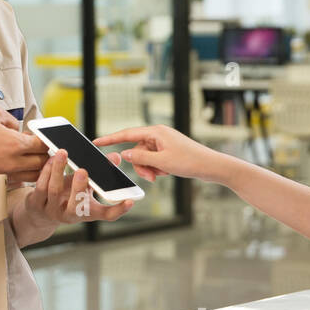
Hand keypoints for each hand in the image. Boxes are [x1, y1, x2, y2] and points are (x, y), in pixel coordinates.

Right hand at [0, 105, 48, 189]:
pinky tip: (18, 163)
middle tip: (39, 145)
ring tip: (31, 156)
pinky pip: (21, 180)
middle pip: (42, 162)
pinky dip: (24, 173)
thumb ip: (11, 119)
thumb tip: (17, 127)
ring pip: (34, 175)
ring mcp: (7, 172)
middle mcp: (14, 161)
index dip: (46, 139)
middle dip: (43, 153)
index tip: (43, 135)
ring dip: (37, 166)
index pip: (43, 145)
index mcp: (15, 144)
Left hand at [21, 149, 135, 226]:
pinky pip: (41, 186)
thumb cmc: (68, 195)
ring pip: (55, 191)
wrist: (39, 212)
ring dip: (59, 170)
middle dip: (80, 186)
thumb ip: (100, 173)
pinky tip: (51, 159)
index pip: (107, 215)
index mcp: (87, 212)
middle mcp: (71, 214)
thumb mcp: (85, 186)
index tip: (131, 201)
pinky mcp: (36, 204)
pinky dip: (46, 171)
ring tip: (63, 153)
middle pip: (77, 204)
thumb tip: (116, 157)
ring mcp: (52, 211)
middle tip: (83, 170)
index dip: (120, 210)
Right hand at [93, 124, 229, 183]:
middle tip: (150, 176)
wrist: (211, 166)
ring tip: (160, 175)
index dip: (110, 139)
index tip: (97, 142)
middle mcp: (158, 135)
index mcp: (156, 132)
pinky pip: (153, 160)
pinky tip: (167, 172)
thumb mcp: (161, 162)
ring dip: (149, 169)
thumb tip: (125, 154)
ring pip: (144, 157)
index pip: (127, 134)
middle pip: (136, 150)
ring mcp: (163, 143)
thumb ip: (140, 158)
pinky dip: (156, 168)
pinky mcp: (168, 151)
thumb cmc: (190, 161)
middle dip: (141, 165)